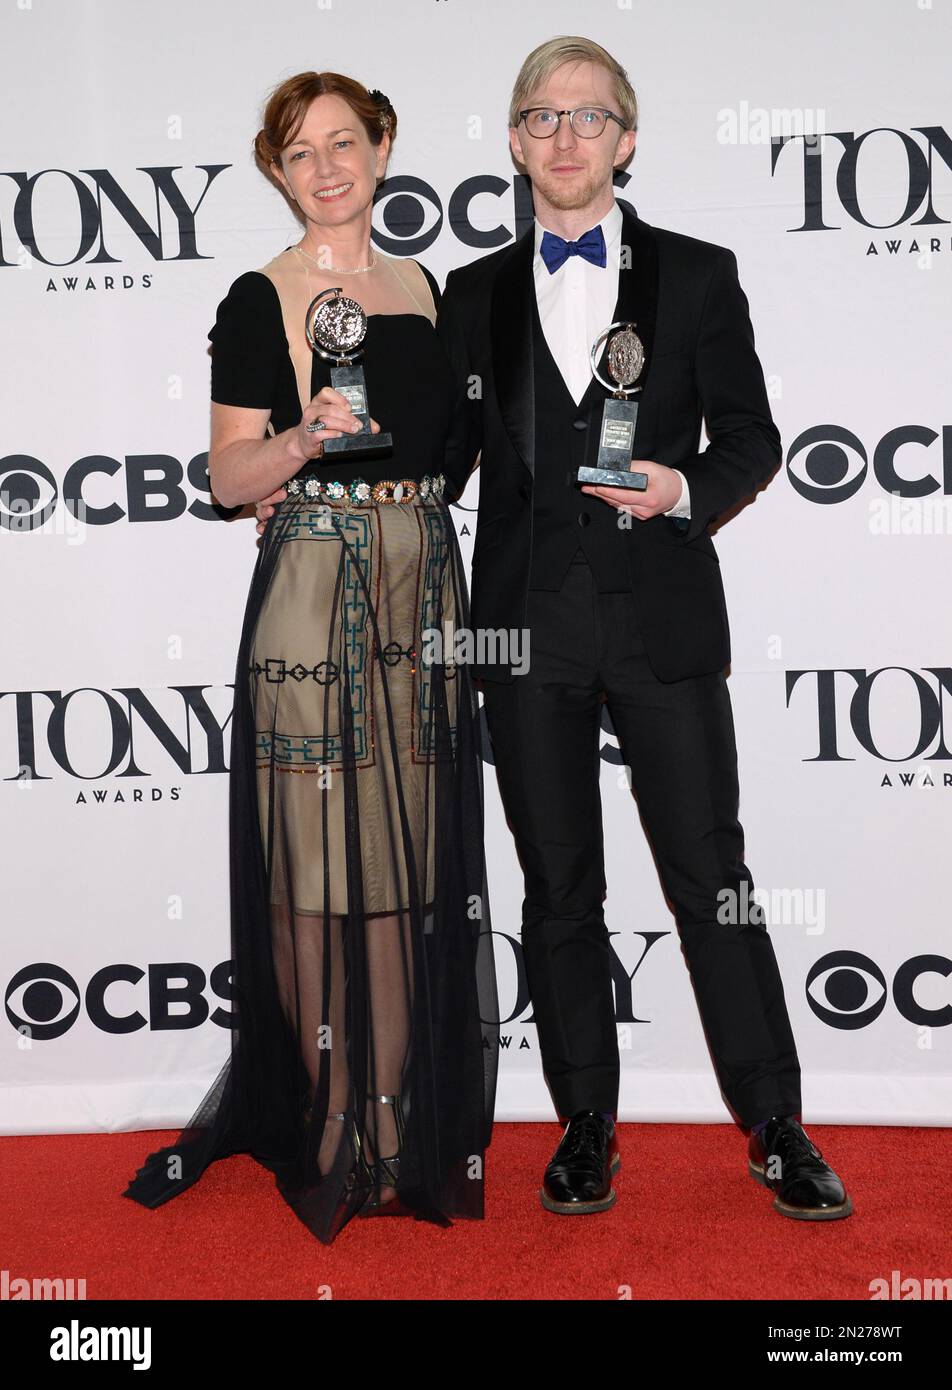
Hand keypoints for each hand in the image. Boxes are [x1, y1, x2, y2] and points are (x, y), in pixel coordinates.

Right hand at [255, 389, 380, 534]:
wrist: (303, 443)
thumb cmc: (323, 430)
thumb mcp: (337, 421)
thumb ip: (355, 421)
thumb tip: (374, 427)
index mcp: (319, 402)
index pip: (326, 392)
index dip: (339, 398)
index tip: (350, 407)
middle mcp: (312, 410)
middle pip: (330, 409)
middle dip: (347, 417)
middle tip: (358, 425)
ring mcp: (309, 423)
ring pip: (326, 420)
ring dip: (343, 425)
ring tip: (353, 430)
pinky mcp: (309, 436)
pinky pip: (320, 433)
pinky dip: (332, 434)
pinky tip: (339, 436)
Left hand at [579, 459, 681, 519]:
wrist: (678, 493)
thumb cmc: (668, 480)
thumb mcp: (652, 468)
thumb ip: (633, 468)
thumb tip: (615, 469)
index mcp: (649, 498)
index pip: (623, 495)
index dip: (607, 491)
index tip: (595, 486)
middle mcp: (644, 510)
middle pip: (617, 501)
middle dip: (600, 493)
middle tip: (587, 487)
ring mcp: (641, 515)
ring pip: (618, 506)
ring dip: (604, 497)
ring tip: (591, 489)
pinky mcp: (639, 516)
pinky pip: (622, 508)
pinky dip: (613, 500)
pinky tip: (605, 495)